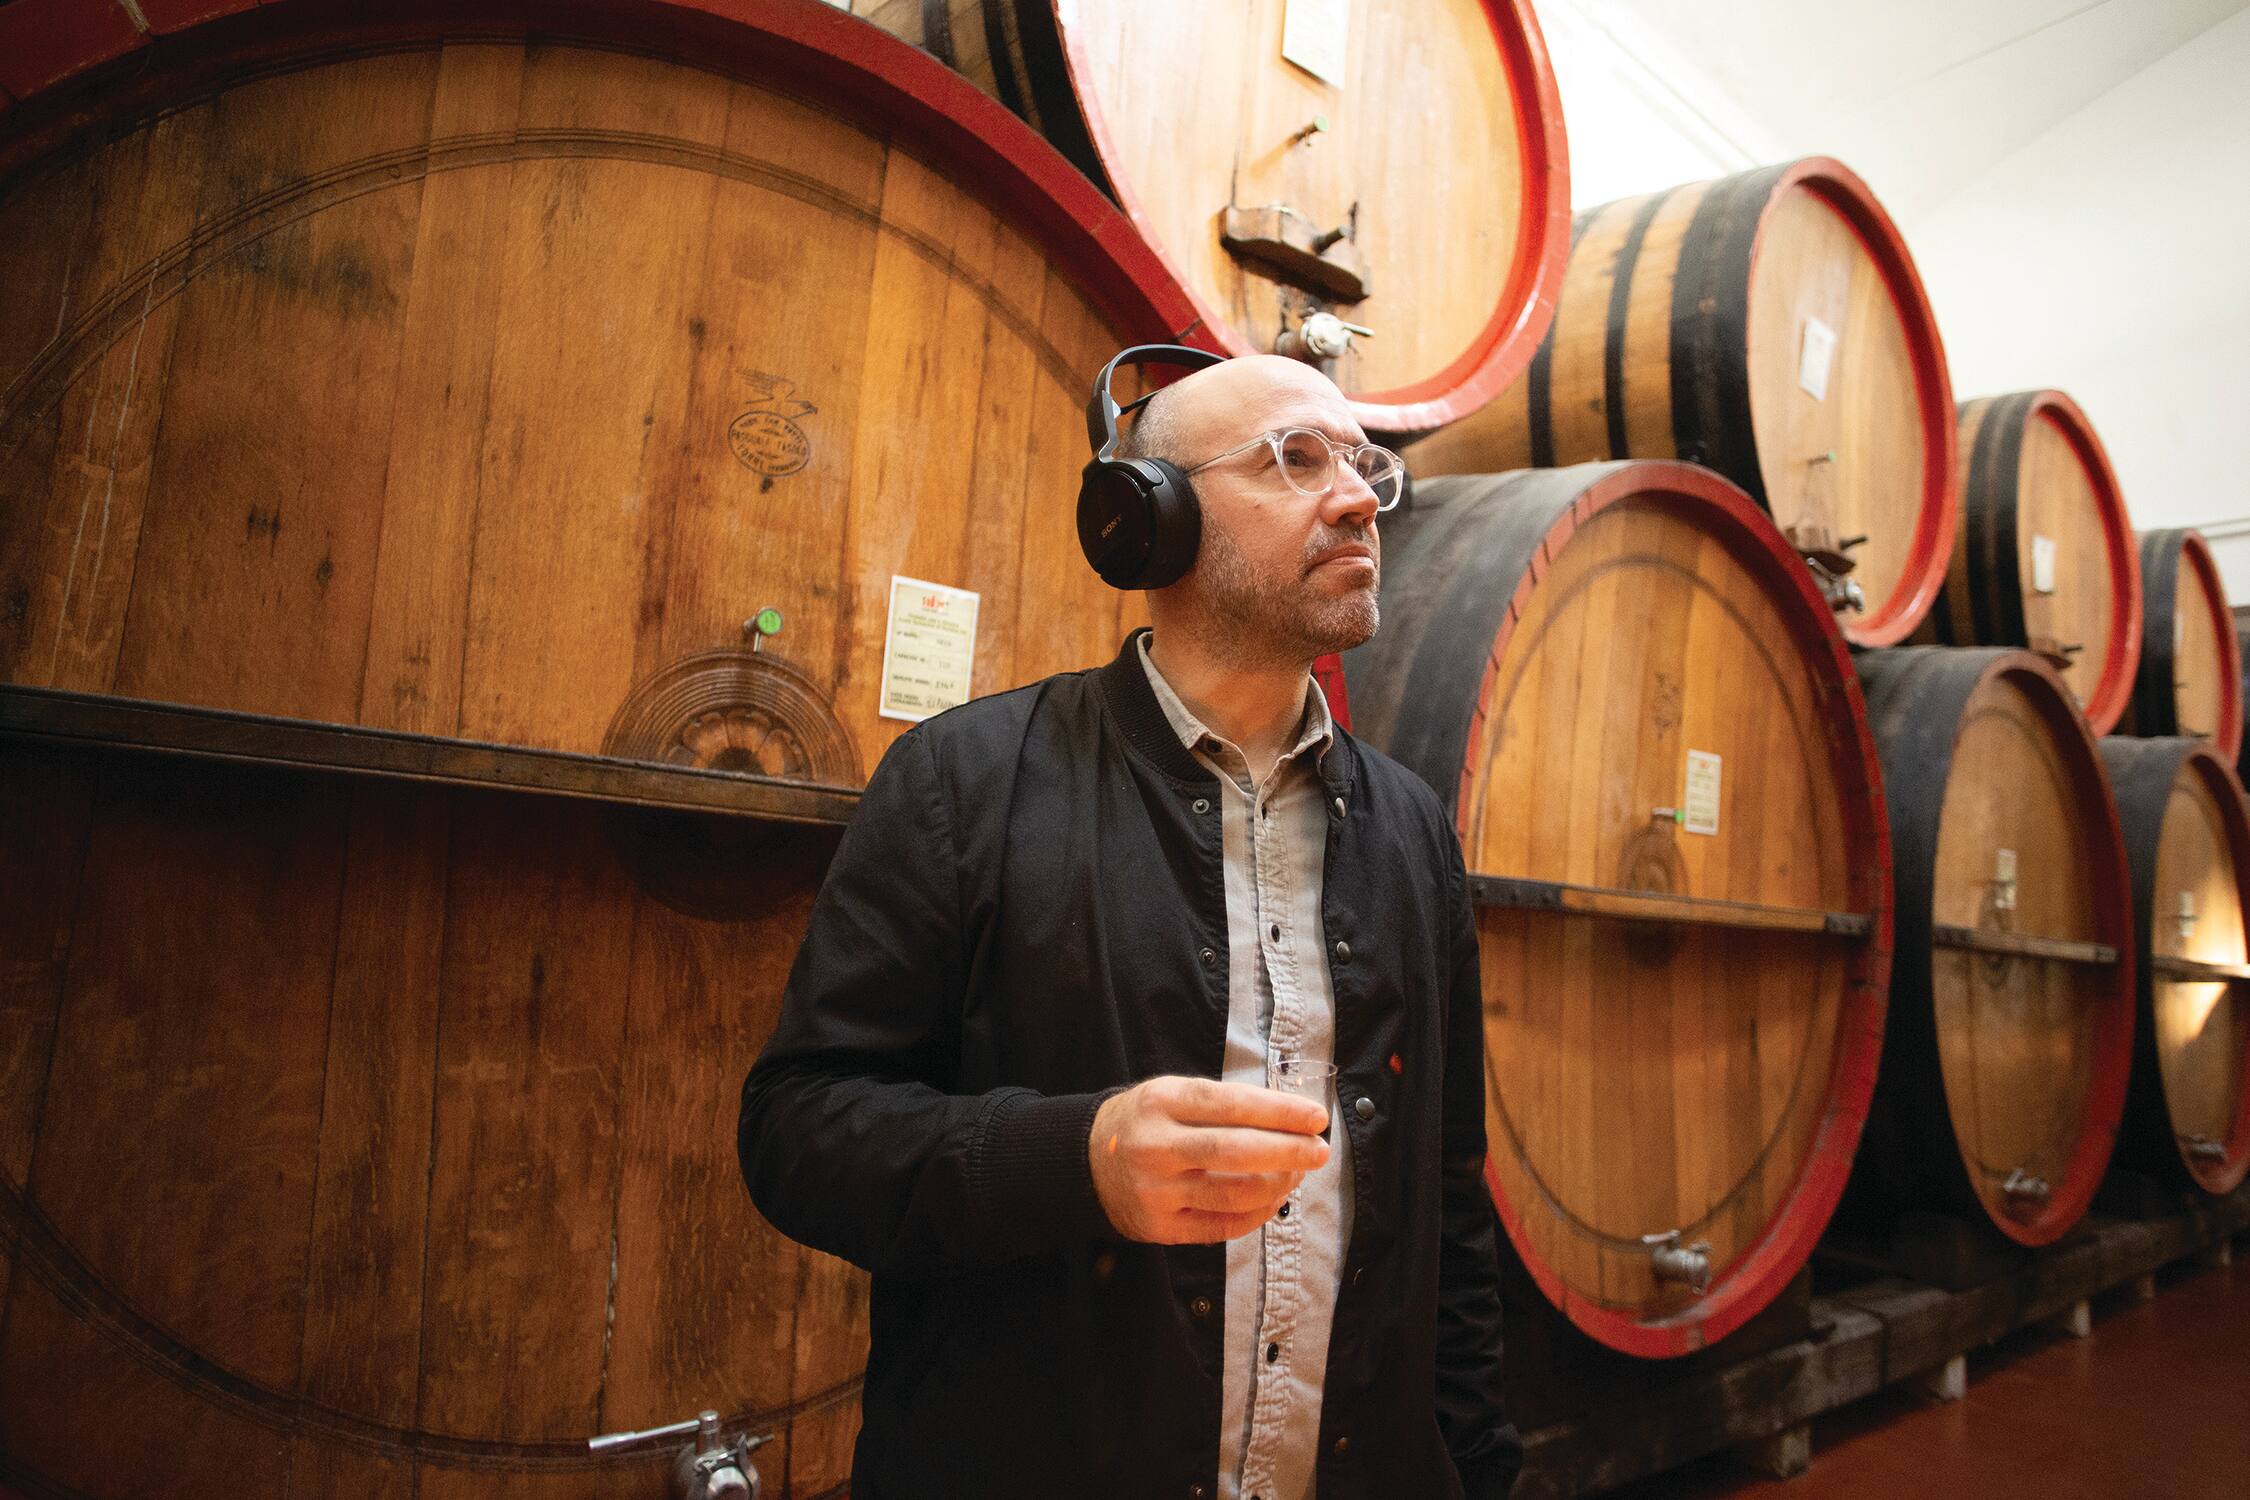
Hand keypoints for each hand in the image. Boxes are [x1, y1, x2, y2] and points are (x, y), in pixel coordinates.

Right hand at [1088, 1076, 1330, 1243]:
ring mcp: (1156, 1191)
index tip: (1316, 1117)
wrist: (1086, 1163)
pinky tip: (1273, 1200)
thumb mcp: (1171, 1094)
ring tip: (1296, 1174)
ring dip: (1278, 1185)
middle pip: (1235, 1151)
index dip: (1279, 1112)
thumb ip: (1223, 1104)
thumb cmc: (1145, 1122)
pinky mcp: (1160, 1227)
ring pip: (1234, 1193)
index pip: (1230, 1105)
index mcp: (1161, 1102)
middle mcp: (1156, 1146)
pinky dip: (1258, 1214)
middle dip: (1288, 1151)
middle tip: (1319, 1151)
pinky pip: (1223, 1226)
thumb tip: (1291, 1119)